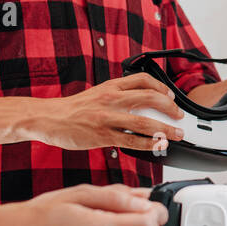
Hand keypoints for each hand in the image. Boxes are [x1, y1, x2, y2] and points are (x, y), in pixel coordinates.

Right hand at [37, 74, 183, 151]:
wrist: (47, 118)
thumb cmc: (71, 109)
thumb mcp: (96, 94)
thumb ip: (116, 96)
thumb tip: (138, 103)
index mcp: (110, 86)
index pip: (142, 79)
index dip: (161, 87)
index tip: (170, 96)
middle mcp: (111, 99)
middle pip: (149, 97)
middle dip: (169, 107)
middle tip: (179, 116)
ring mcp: (107, 118)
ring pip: (144, 121)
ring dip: (165, 128)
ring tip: (177, 134)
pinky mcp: (102, 135)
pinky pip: (131, 140)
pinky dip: (149, 143)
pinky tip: (158, 146)